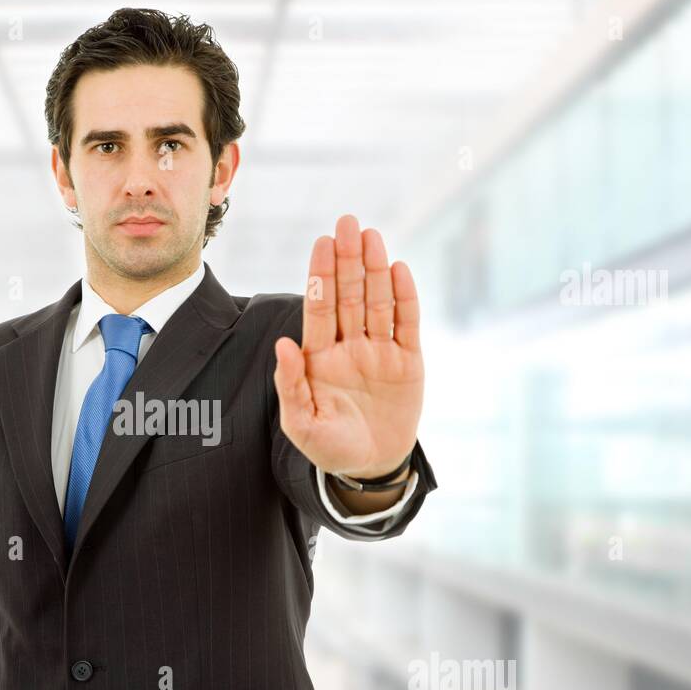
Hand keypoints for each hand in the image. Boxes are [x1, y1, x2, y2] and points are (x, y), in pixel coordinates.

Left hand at [273, 214, 423, 477]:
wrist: (371, 467)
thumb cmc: (330, 447)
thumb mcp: (301, 424)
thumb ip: (290, 384)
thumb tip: (283, 345)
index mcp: (319, 357)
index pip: (319, 308)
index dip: (321, 276)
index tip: (322, 244)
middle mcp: (349, 347)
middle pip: (349, 296)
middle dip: (348, 260)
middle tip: (347, 222)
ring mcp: (379, 351)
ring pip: (377, 302)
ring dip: (375, 269)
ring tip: (372, 236)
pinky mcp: (408, 361)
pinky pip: (407, 324)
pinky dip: (404, 298)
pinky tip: (398, 270)